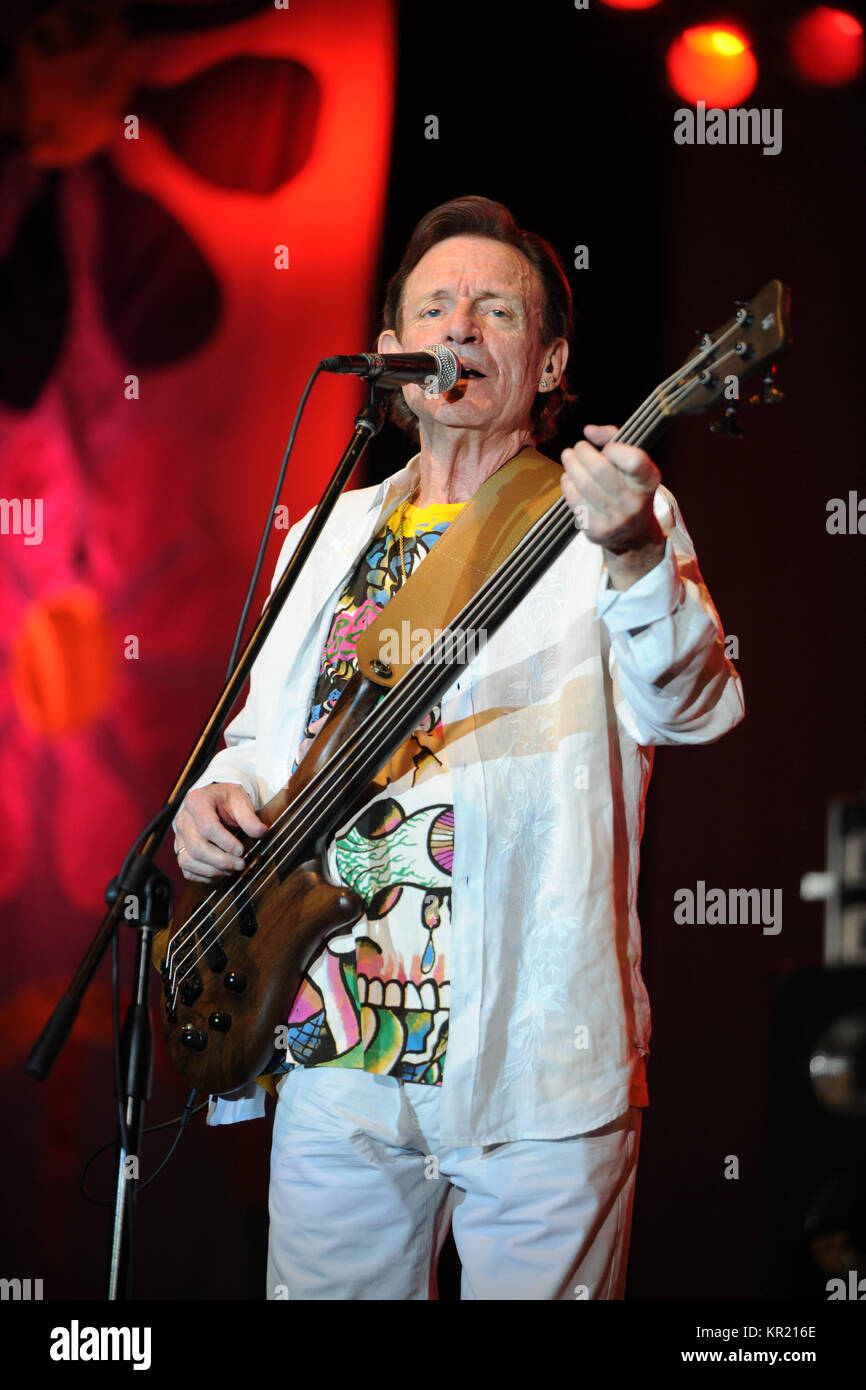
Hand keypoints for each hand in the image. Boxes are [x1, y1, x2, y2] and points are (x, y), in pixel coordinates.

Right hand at [174, 782, 268, 881]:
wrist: (214, 800)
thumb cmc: (226, 799)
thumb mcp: (240, 800)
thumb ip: (249, 817)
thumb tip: (261, 832)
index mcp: (196, 801)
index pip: (208, 827)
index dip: (226, 842)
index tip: (241, 850)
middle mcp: (183, 820)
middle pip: (197, 848)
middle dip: (221, 860)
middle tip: (240, 864)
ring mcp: (180, 837)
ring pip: (188, 861)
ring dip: (212, 870)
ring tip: (231, 869)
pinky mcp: (180, 850)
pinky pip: (187, 869)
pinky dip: (204, 875)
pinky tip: (220, 872)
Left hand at [560, 424, 665, 587]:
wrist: (633, 534)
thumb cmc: (629, 487)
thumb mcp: (632, 463)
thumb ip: (614, 438)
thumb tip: (588, 431)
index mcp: (648, 481)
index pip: (634, 461)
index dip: (615, 449)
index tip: (607, 448)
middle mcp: (635, 502)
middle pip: (601, 470)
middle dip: (583, 453)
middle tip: (577, 448)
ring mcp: (616, 520)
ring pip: (584, 486)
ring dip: (571, 467)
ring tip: (568, 457)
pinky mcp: (598, 531)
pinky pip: (575, 502)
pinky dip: (568, 485)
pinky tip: (568, 478)